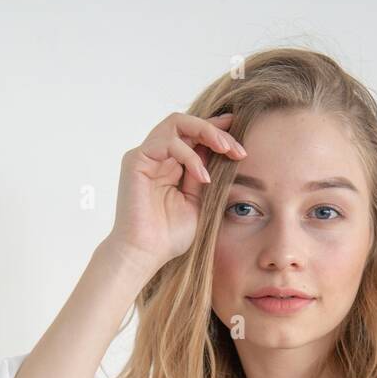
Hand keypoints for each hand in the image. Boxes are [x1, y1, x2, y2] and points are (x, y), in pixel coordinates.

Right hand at [106, 110, 245, 270]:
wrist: (145, 254)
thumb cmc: (168, 236)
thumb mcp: (197, 202)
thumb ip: (203, 175)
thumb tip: (221, 149)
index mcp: (169, 165)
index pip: (192, 136)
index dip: (215, 130)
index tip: (240, 135)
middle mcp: (156, 156)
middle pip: (186, 123)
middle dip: (215, 130)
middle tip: (237, 146)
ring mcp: (145, 156)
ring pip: (176, 123)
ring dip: (206, 133)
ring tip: (226, 151)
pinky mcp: (136, 159)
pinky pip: (167, 142)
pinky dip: (189, 156)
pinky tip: (203, 176)